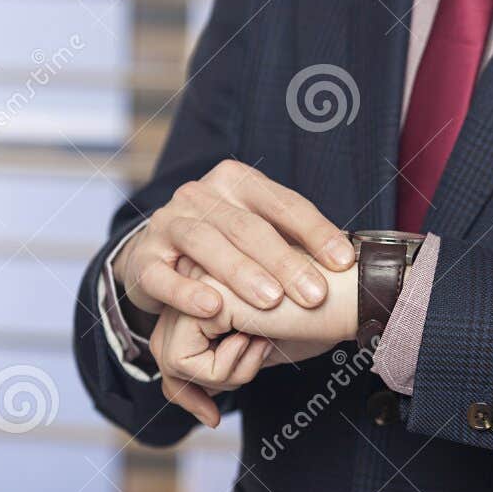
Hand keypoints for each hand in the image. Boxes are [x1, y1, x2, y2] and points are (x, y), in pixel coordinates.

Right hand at [112, 161, 353, 325]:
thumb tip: (349, 259)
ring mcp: (169, 221)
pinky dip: (186, 291)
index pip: (283, 203)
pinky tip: (212, 309)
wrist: (155, 255)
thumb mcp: (257, 230)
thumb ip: (293, 238)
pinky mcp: (143, 255)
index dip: (315, 232)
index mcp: (238, 181)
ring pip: (207, 243)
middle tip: (314, 294)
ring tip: (271, 302)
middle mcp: (202, 194)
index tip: (344, 262)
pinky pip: (163, 274)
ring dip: (241, 273)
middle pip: (248, 226)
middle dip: (285, 262)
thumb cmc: (224, 245)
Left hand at [151, 253, 359, 425]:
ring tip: (262, 346)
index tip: (213, 413)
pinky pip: (183, 360)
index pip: (174, 342)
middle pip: (165, 349)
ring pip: (171, 356)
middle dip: (199, 385)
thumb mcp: (256, 352)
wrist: (351, 296)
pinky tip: (260, 339)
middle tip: (254, 363)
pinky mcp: (203, 297)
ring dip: (220, 374)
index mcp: (209, 281)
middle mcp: (197, 274)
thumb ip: (218, 364)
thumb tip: (185, 400)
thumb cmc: (314, 321)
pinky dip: (222, 371)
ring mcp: (197, 281)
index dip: (190, 386)